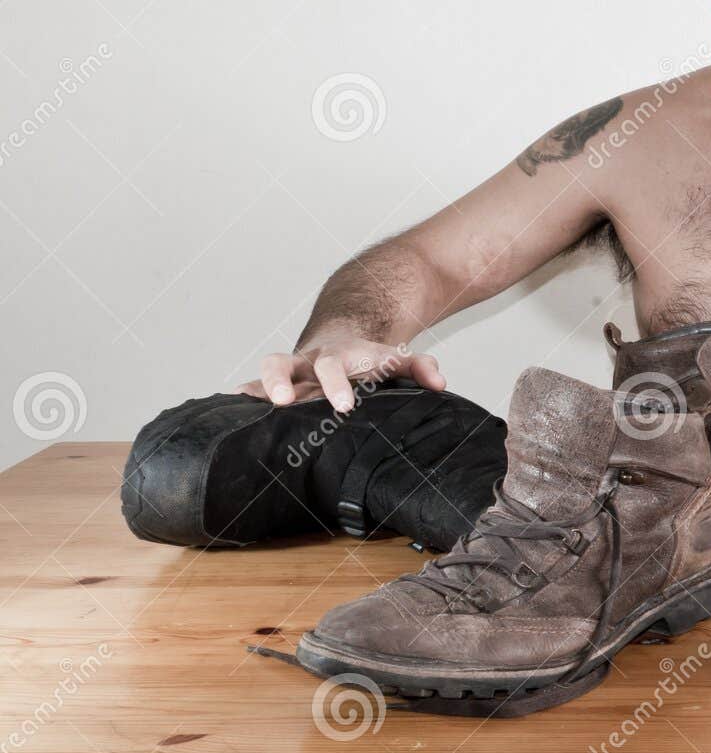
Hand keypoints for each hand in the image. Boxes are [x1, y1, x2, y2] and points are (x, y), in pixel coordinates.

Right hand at [237, 336, 444, 411]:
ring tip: (247, 405)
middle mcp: (308, 362)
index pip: (336, 368)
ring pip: (266, 369)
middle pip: (287, 363)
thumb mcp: (396, 361)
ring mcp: (290, 371)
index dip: (338, 385)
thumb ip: (419, 367)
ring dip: (257, 386)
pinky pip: (252, 386)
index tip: (344, 405)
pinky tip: (228, 412)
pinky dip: (241, 397)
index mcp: (339, 358)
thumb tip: (440, 383)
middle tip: (287, 402)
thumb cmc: (370, 361)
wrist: (343, 340)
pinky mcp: (276, 383)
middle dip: (283, 382)